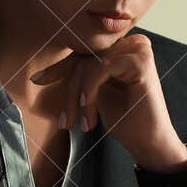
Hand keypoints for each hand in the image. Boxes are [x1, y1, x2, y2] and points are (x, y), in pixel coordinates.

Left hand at [31, 36, 186, 172]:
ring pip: (88, 65)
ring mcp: (138, 49)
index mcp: (124, 48)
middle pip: (84, 59)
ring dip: (79, 97)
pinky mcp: (140, 61)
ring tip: (81, 123)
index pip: (84, 53)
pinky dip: (90, 92)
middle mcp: (132, 43)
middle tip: (65, 122)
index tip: (36, 80)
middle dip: (70, 91)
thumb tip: (46, 69)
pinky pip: (99, 69)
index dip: (59, 68)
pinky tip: (89, 112)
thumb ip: (83, 75)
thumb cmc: (126, 120)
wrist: (149, 142)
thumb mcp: (96, 94)